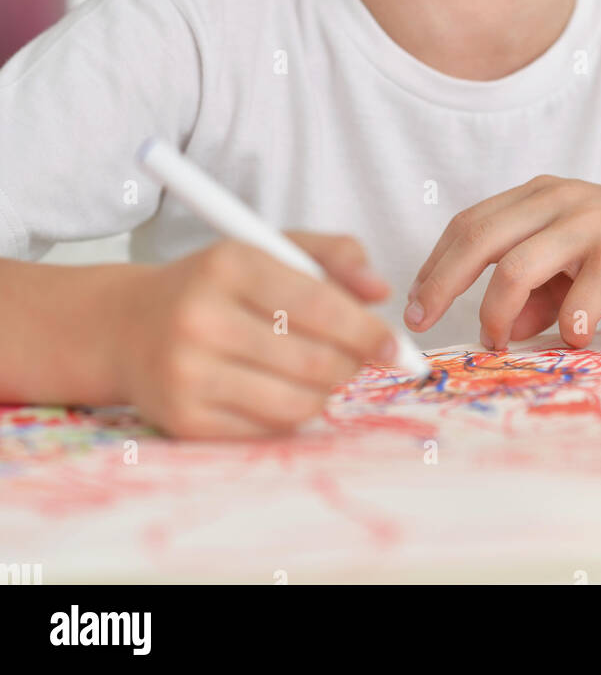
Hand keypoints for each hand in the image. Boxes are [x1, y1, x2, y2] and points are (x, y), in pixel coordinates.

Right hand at [116, 232, 396, 438]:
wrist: (127, 327)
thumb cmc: (216, 285)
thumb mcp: (269, 249)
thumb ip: (333, 256)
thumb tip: (381, 290)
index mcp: (228, 264)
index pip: (316, 303)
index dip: (365, 329)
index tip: (393, 344)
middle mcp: (202, 317)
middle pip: (313, 359)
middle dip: (351, 363)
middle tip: (359, 358)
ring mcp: (187, 372)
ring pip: (298, 401)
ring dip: (326, 391)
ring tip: (322, 372)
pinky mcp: (183, 419)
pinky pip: (269, 430)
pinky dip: (293, 414)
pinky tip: (285, 390)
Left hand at [404, 175, 600, 348]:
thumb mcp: (578, 260)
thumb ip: (538, 289)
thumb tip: (503, 327)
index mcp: (543, 195)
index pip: (470, 222)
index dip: (436, 262)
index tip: (416, 300)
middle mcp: (559, 200)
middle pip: (478, 237)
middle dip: (441, 282)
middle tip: (422, 319)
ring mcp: (589, 224)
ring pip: (515, 267)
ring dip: (497, 312)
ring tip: (500, 341)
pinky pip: (576, 298)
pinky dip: (567, 325)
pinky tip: (576, 337)